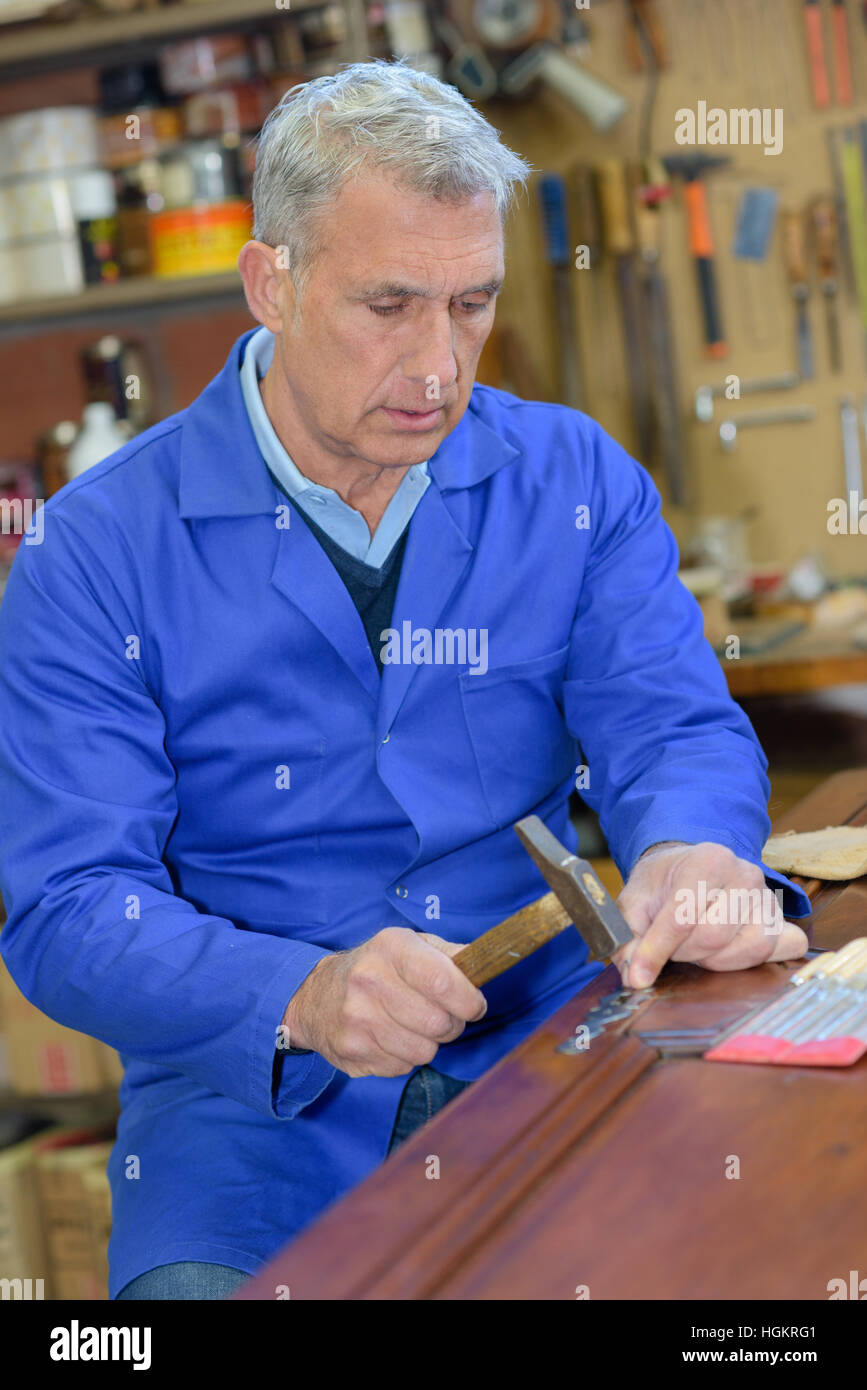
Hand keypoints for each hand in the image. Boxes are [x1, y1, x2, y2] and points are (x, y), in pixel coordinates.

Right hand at [281, 928, 486, 1077]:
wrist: (315, 995)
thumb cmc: (378, 968)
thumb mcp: (410, 946)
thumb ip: (450, 955)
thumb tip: (485, 965)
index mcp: (391, 947)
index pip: (442, 981)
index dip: (469, 1000)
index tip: (474, 1005)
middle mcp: (369, 980)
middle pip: (438, 1023)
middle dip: (451, 1025)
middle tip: (442, 1016)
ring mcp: (357, 1018)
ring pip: (424, 1051)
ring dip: (429, 1043)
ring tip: (414, 1026)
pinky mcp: (351, 1050)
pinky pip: (402, 1067)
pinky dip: (405, 1057)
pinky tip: (390, 1038)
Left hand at [612, 842, 808, 988]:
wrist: (687, 869)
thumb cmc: (663, 885)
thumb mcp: (635, 904)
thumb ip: (630, 938)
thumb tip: (634, 976)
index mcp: (708, 859)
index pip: (684, 914)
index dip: (658, 949)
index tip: (639, 975)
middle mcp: (745, 874)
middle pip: (714, 935)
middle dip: (684, 952)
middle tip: (671, 947)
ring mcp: (768, 898)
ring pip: (748, 948)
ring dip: (714, 960)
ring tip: (694, 947)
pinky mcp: (781, 921)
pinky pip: (779, 950)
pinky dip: (751, 960)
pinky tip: (727, 955)